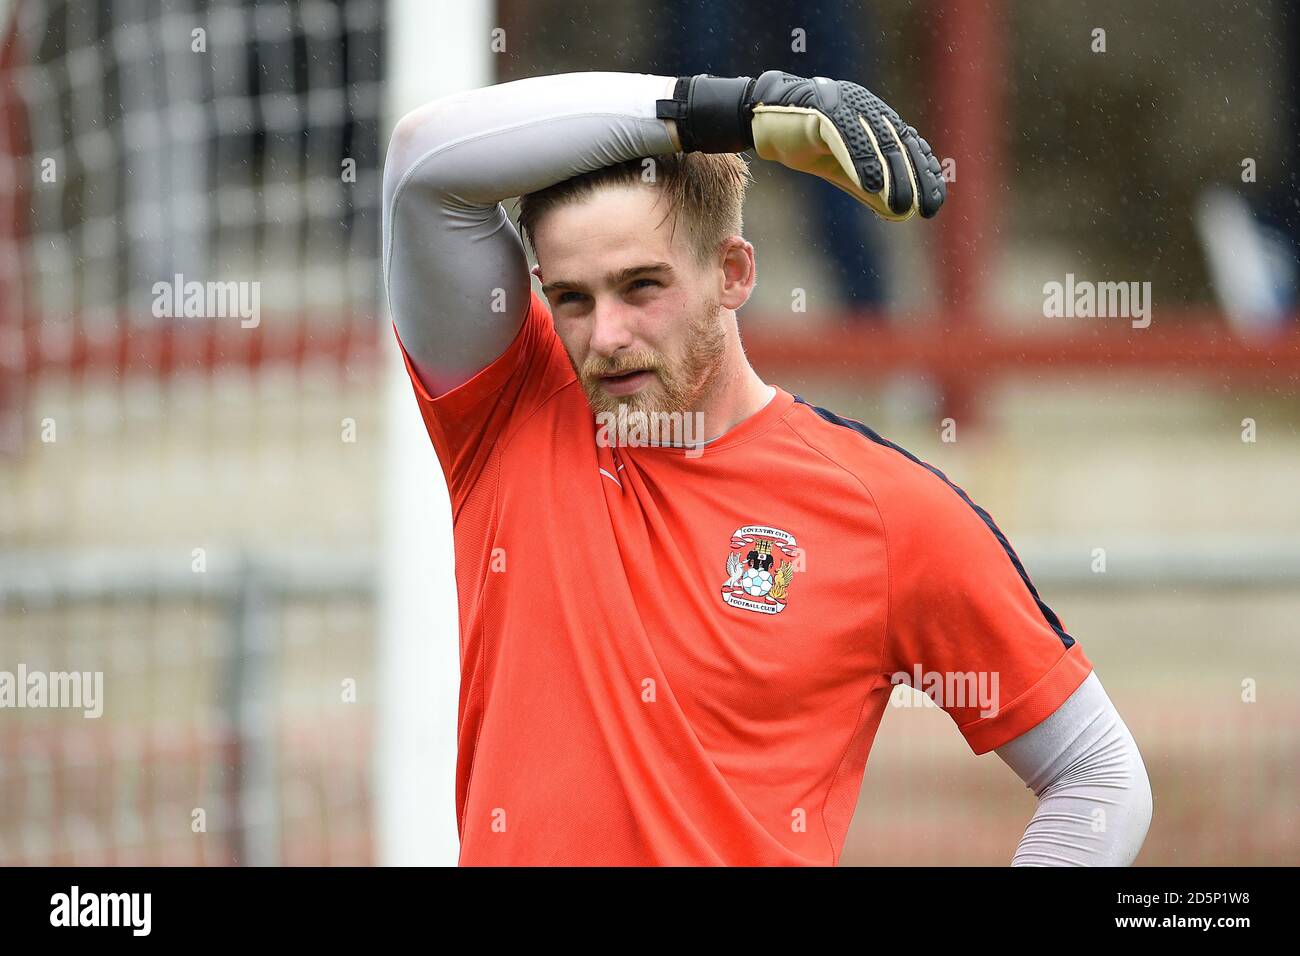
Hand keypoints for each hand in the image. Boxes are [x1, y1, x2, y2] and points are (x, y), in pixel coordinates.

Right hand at [657, 70, 944, 221]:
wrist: (760, 118)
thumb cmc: (801, 141)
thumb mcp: (838, 169)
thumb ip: (867, 187)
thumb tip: (898, 212)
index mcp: (872, 117)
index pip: (906, 145)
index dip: (922, 173)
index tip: (934, 203)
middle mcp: (865, 107)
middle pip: (897, 145)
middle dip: (913, 179)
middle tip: (925, 208)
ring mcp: (844, 105)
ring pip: (876, 142)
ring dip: (892, 176)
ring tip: (902, 206)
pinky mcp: (823, 110)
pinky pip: (847, 139)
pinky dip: (861, 164)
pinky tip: (873, 188)